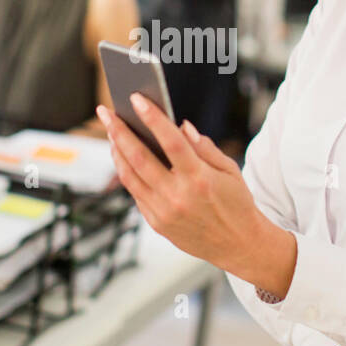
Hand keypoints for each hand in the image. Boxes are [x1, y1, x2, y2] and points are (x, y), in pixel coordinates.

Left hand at [95, 96, 274, 276]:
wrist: (239, 245)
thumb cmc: (237, 204)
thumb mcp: (230, 170)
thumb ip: (204, 147)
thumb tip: (181, 126)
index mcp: (200, 179)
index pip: (171, 141)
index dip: (152, 117)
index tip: (136, 99)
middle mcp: (178, 196)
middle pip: (139, 158)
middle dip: (119, 131)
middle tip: (106, 113)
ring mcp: (164, 212)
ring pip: (130, 177)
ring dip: (117, 152)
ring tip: (111, 133)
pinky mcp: (157, 224)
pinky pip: (135, 193)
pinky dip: (127, 173)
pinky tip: (124, 158)